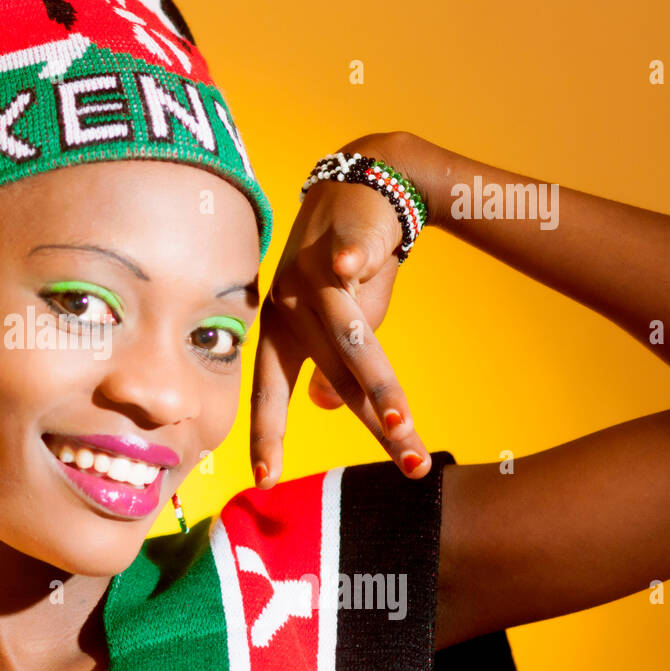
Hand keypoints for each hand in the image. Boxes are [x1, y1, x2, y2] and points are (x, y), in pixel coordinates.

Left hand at [250, 134, 431, 486]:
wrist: (361, 190)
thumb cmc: (348, 266)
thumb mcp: (332, 321)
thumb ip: (326, 364)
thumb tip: (324, 406)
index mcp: (282, 333)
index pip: (271, 393)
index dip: (268, 436)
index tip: (265, 480)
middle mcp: (291, 307)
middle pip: (333, 374)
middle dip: (372, 423)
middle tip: (404, 466)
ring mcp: (313, 274)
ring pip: (348, 335)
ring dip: (375, 379)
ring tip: (399, 418)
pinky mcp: (341, 240)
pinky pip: (348, 255)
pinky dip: (354, 262)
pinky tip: (354, 269)